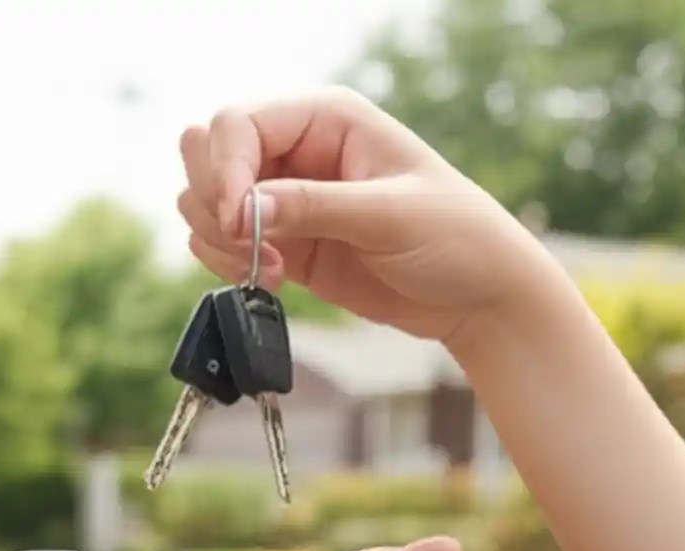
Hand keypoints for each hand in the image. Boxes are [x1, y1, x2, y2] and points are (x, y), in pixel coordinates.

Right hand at [177, 86, 535, 341]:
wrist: (480, 297)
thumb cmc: (457, 237)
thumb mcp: (391, 215)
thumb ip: (315, 206)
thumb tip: (242, 209)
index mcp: (326, 118)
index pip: (238, 124)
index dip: (224, 169)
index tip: (238, 220)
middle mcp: (298, 150)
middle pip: (207, 155)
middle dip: (215, 202)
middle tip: (253, 244)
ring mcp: (286, 198)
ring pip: (204, 200)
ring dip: (219, 237)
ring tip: (272, 269)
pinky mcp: (284, 243)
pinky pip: (221, 242)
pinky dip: (227, 263)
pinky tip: (272, 280)